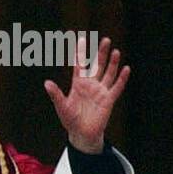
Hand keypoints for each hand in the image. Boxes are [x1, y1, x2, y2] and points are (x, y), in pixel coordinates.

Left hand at [44, 36, 130, 153]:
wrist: (82, 134)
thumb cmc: (70, 120)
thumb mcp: (61, 106)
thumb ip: (55, 94)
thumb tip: (46, 83)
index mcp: (78, 84)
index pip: (80, 65)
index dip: (81, 52)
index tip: (82, 39)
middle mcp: (91, 85)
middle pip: (97, 65)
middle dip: (101, 53)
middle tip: (105, 40)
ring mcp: (100, 91)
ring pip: (108, 73)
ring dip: (112, 63)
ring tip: (115, 51)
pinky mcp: (108, 100)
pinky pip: (116, 87)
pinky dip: (121, 79)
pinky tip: (126, 69)